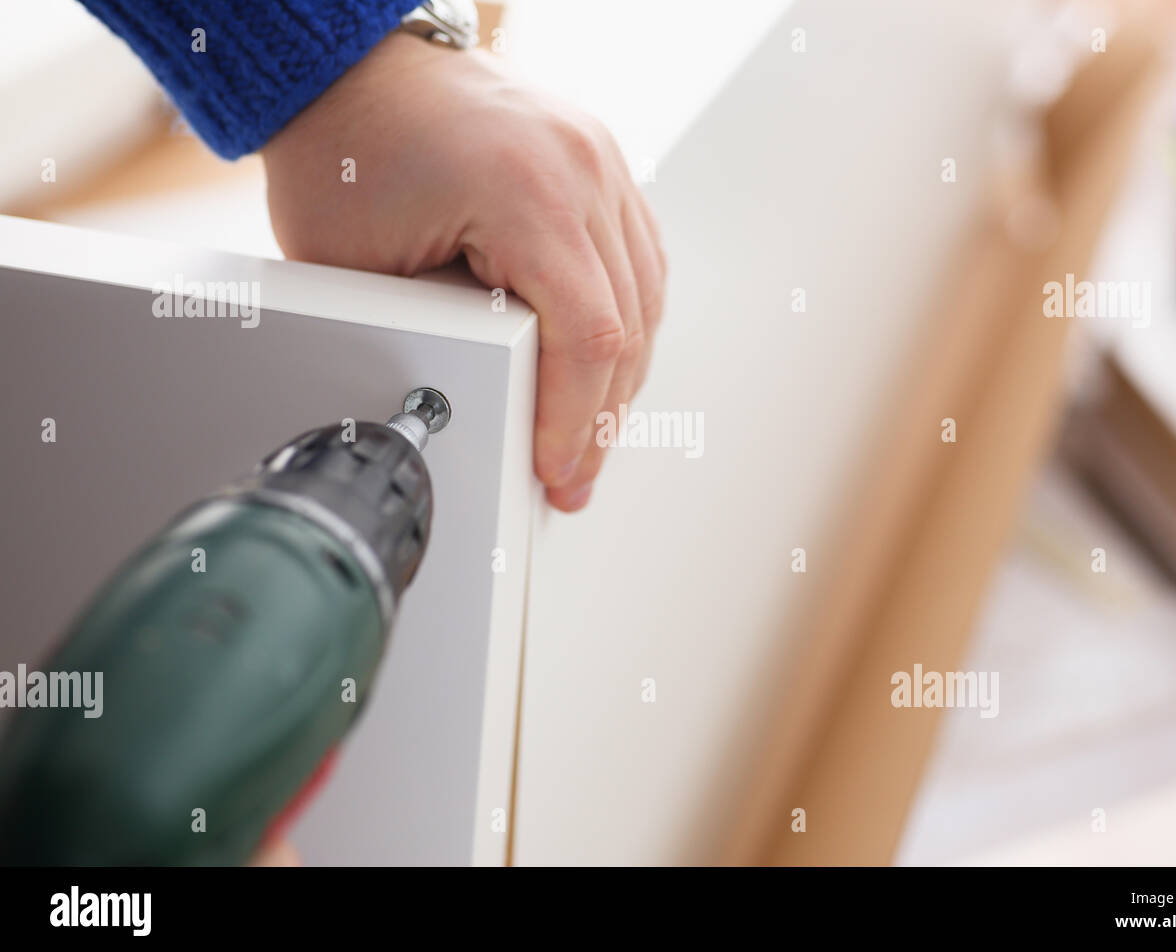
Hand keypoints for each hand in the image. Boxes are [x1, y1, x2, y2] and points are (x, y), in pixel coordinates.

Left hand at [262, 33, 665, 511]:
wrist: (353, 67)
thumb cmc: (345, 148)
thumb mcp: (361, 270)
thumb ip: (431, 343)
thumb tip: (475, 410)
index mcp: (529, 192)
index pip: (588, 336)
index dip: (576, 422)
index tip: (559, 473)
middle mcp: (582, 169)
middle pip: (629, 324)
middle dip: (601, 416)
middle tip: (574, 475)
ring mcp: (599, 159)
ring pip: (645, 296)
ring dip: (621, 374)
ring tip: (589, 431)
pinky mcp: (598, 162)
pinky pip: (637, 258)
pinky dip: (626, 318)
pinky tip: (605, 364)